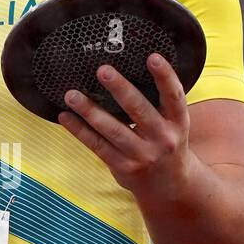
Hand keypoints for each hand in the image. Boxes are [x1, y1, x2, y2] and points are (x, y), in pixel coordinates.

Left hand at [57, 53, 193, 199]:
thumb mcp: (172, 124)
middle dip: (120, 89)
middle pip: (139, 110)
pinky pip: (98, 146)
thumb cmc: (166, 143)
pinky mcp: (123, 166)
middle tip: (102, 70)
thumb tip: (124, 67)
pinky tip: (65, 117)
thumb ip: (157, 103)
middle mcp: (163, 138)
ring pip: (113, 129)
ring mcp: (142, 154)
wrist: (169, 186)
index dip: (165, 76)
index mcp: (178, 122)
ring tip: (71, 95)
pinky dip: (80, 131)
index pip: (174, 96)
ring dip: (90, 110)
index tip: (153, 57)